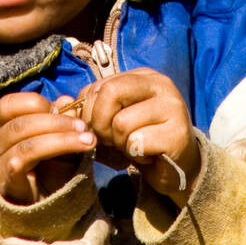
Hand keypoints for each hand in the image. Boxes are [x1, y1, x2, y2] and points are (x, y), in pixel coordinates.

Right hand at [0, 92, 95, 203]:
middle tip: (83, 127)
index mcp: (3, 129)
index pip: (9, 105)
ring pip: (24, 143)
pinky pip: (21, 163)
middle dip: (56, 122)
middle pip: (19, 123)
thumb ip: (60, 121)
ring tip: (87, 140)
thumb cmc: (48, 174)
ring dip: (60, 139)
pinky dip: (49, 151)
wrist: (43, 215)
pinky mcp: (6, 184)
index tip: (64, 109)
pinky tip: (74, 154)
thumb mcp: (57, 142)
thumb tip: (67, 100)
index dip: (36, 102)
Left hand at [71, 69, 199, 206]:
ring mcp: (172, 107)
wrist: (176, 168)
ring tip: (134, 146)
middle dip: (100, 124)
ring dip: (120, 143)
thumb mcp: (115, 118)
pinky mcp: (177, 133)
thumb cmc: (140, 141)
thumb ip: (96, 107)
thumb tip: (68, 108)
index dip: (89, 112)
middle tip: (112, 140)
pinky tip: (147, 154)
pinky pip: (137, 142)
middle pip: (109, 93)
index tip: (99, 129)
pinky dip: (135, 154)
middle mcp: (160, 84)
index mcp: (143, 76)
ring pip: (121, 122)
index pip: (100, 85)